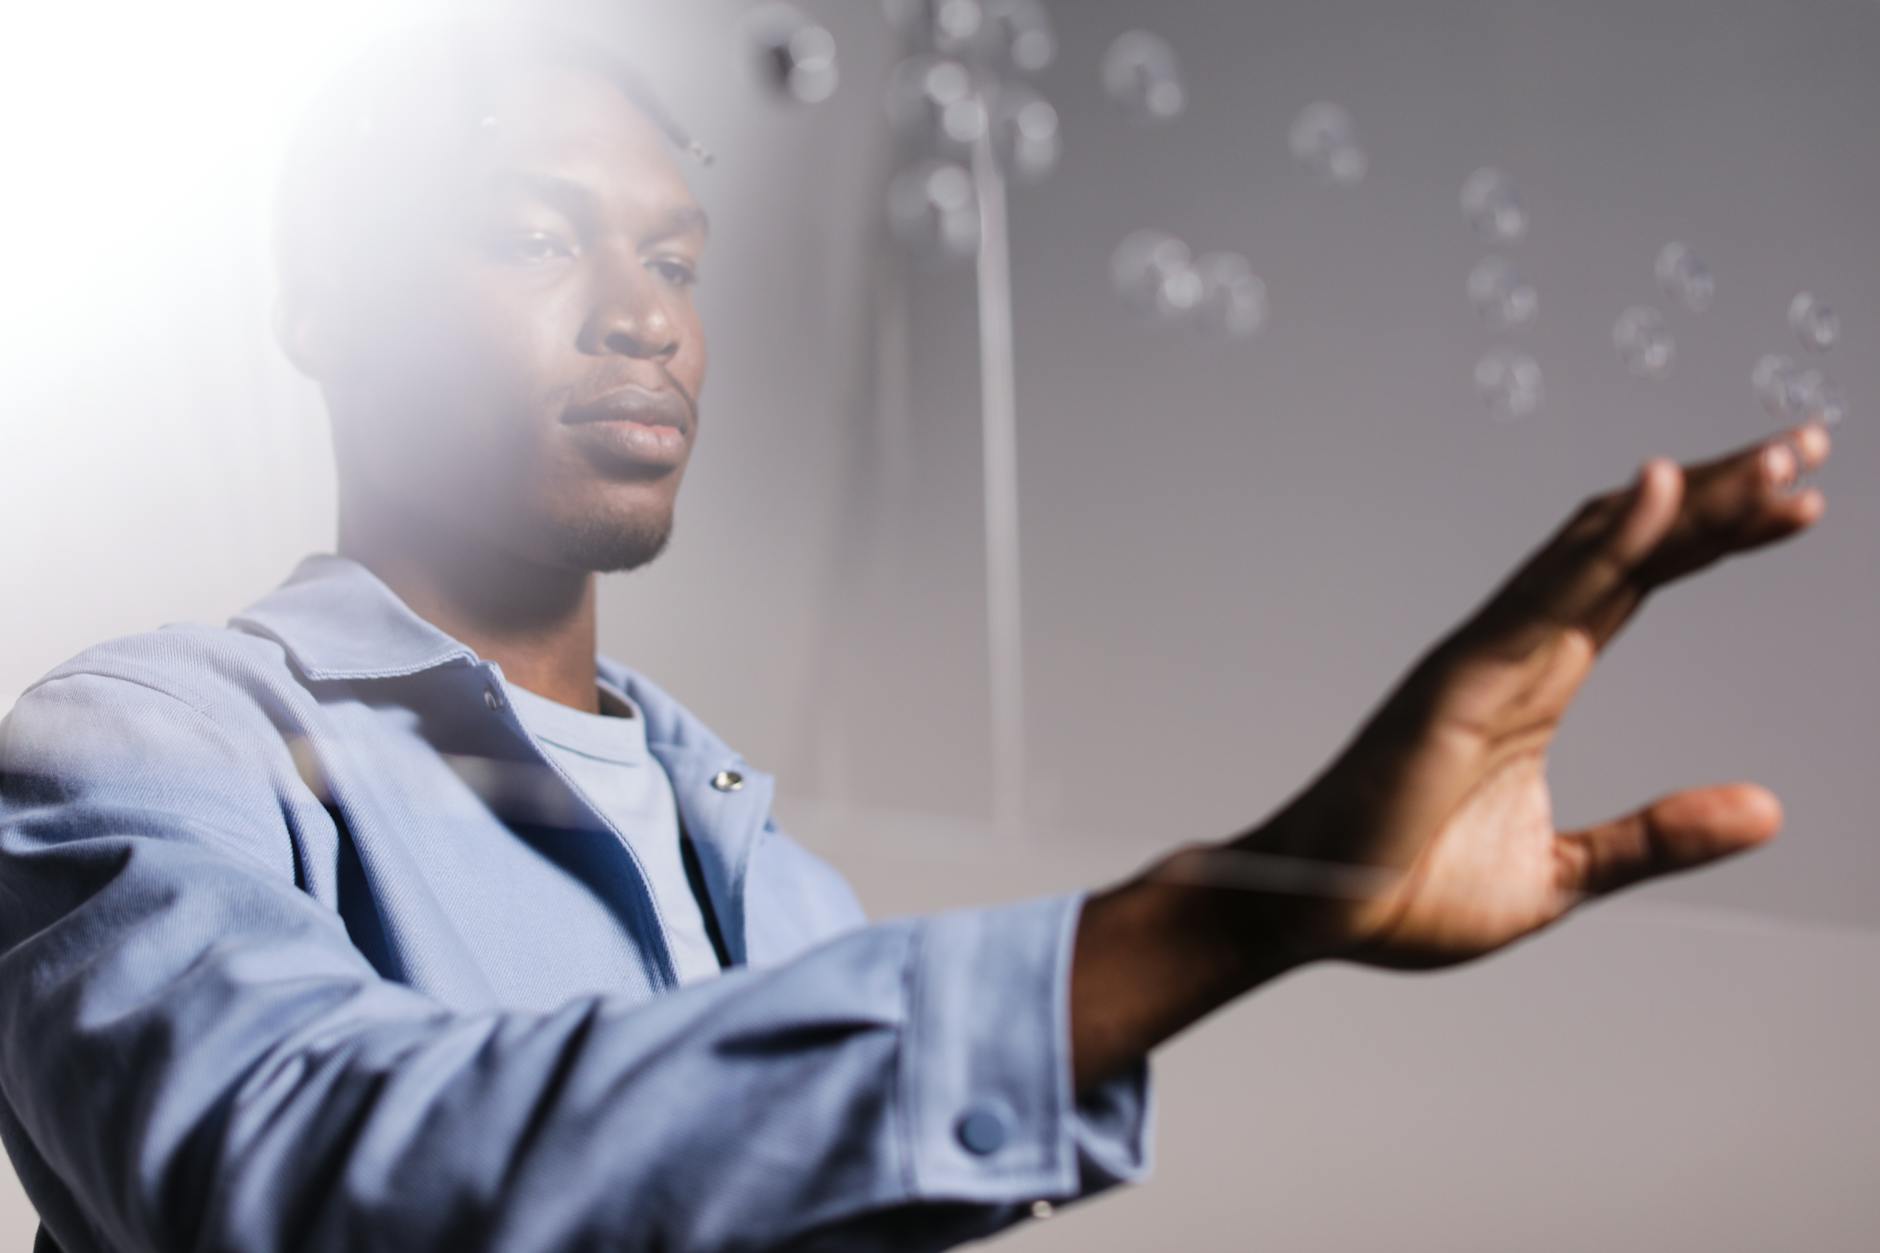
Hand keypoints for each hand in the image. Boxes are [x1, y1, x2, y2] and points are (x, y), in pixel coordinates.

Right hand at [1220, 422, 1832, 969]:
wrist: (1316, 915)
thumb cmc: (1411, 890)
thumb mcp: (1566, 872)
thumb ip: (1659, 837)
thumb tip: (1770, 809)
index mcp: (1539, 683)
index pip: (1640, 582)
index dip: (1714, 534)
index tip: (1800, 501)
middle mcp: (1516, 651)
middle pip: (1631, 546)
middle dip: (1721, 493)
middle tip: (1807, 441)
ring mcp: (1487, 659)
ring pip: (1599, 552)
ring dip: (1689, 500)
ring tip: (1778, 455)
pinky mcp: (1459, 682)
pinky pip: (1543, 598)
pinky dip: (1607, 542)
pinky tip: (1664, 491)